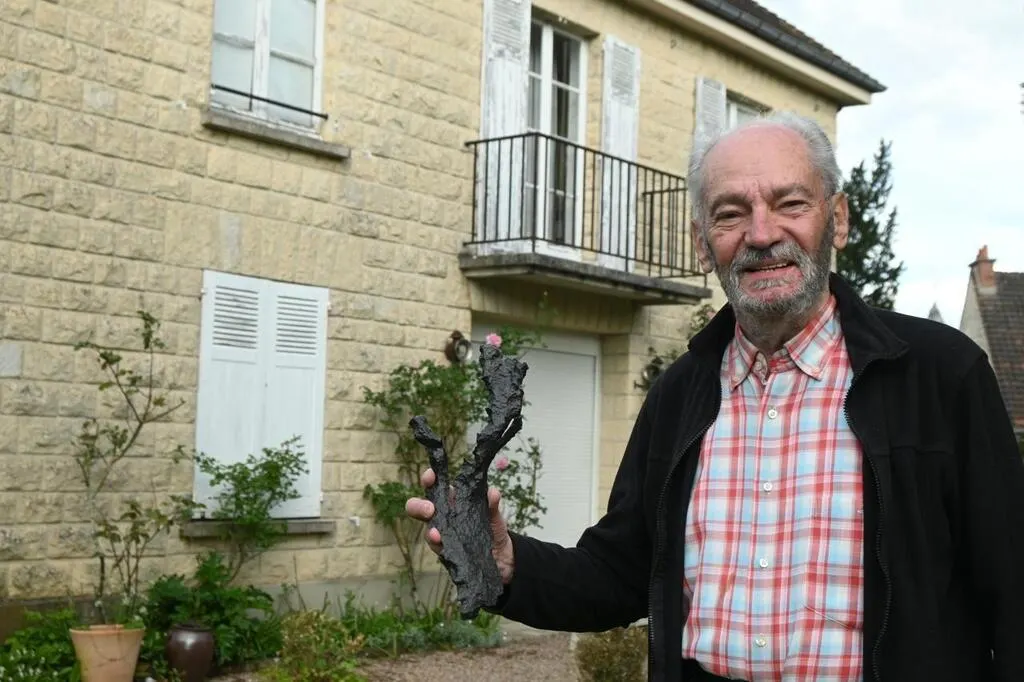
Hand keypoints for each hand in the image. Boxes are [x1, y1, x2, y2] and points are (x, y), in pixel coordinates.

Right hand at [405, 467, 515, 583]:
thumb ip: (492, 503)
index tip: (430, 475)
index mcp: (452, 500)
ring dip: (429, 530)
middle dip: (418, 506)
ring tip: (436, 533)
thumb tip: (492, 492)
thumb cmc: (492, 527)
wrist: (500, 554)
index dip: (429, 479)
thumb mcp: (494, 514)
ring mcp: (442, 533)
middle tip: (429, 509)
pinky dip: (438, 545)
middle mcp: (442, 515)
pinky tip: (441, 543)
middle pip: (420, 508)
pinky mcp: (445, 550)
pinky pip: (437, 548)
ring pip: (427, 530)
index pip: (436, 486)